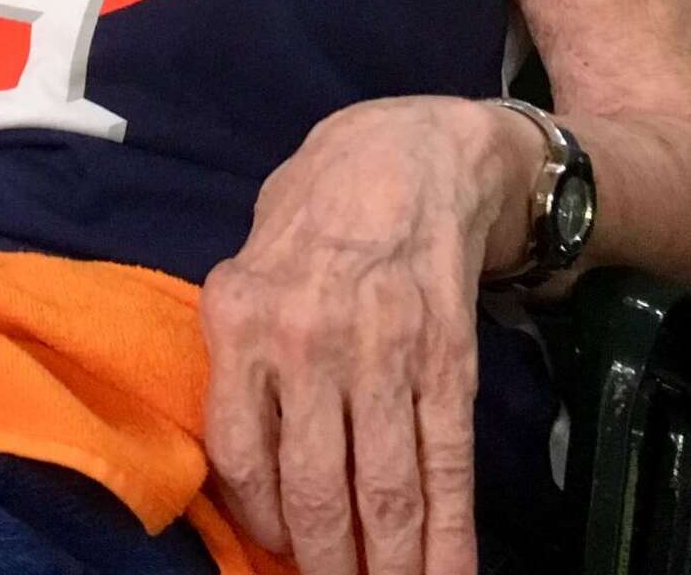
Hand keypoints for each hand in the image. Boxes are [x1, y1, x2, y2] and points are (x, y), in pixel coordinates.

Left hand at [200, 96, 534, 574]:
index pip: (240, 453)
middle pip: (315, 488)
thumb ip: (239, 351)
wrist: (407, 156)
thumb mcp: (246, 266)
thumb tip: (243, 458)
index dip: (258, 518)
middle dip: (326, 561)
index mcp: (243, 319)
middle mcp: (309, 343)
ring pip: (386, 492)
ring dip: (390, 565)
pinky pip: (448, 470)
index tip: (271, 551)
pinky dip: (450, 538)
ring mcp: (385, 357)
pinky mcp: (449, 366)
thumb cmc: (311, 216)